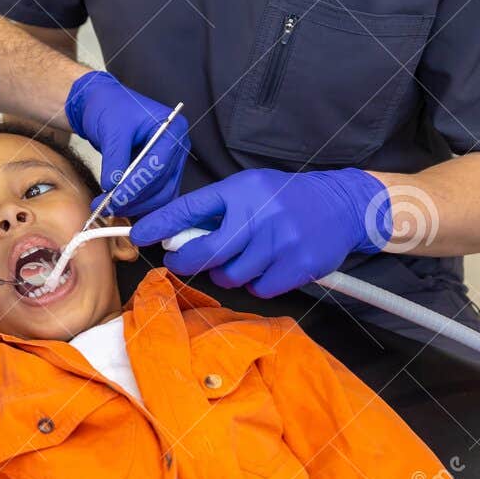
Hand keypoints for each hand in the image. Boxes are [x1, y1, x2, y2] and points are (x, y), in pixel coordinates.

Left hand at [65, 71, 189, 215]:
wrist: (102, 104)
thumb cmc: (109, 107)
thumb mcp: (111, 129)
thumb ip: (114, 158)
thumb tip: (113, 188)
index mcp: (172, 128)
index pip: (158, 164)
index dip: (137, 184)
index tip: (115, 198)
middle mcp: (177, 146)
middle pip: (163, 184)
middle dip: (135, 198)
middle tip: (107, 206)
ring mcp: (170, 161)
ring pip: (161, 195)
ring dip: (136, 205)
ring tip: (108, 207)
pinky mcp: (160, 172)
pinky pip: (154, 195)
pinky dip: (138, 203)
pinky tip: (119, 206)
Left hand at [130, 168, 391, 297]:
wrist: (340, 205)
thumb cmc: (285, 198)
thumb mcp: (248, 189)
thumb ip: (214, 210)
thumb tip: (174, 235)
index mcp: (241, 191)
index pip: (190, 208)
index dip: (160, 224)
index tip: (139, 235)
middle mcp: (259, 215)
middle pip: (206, 253)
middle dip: (187, 261)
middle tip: (181, 261)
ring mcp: (279, 243)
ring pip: (231, 276)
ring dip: (226, 273)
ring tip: (239, 259)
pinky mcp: (297, 266)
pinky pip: (259, 289)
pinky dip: (255, 284)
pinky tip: (264, 268)